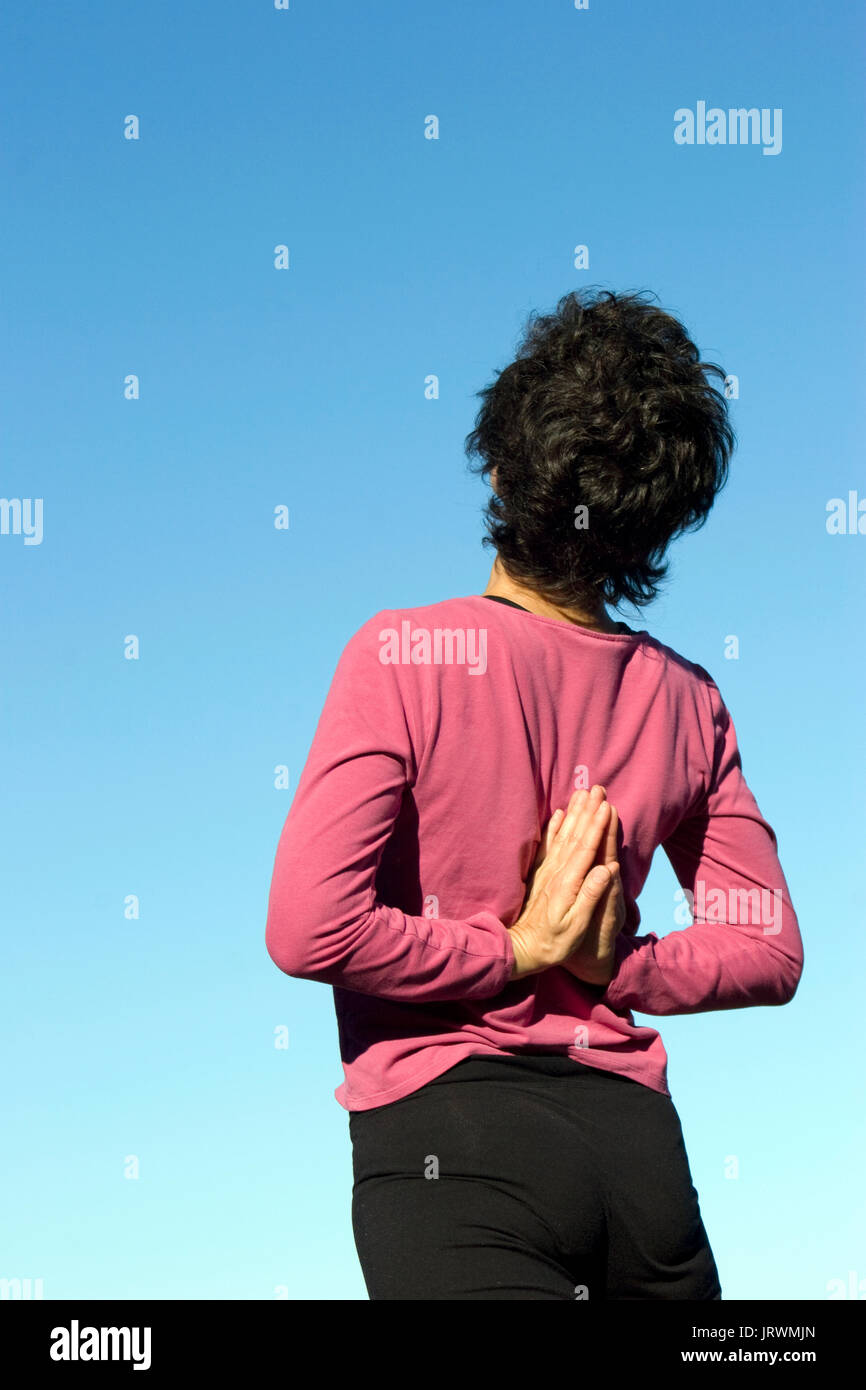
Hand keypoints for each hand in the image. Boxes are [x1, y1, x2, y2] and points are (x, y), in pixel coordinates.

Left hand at [508, 786, 613, 980]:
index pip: (587, 848)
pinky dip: (553, 828)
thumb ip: (591, 895)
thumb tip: (607, 869)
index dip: (598, 826)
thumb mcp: (577, 925)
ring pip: (563, 835)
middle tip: (598, 789)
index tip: (608, 806)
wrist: (522, 949)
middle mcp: (557, 872)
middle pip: (576, 835)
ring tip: (582, 794)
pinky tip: (558, 814)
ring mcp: (547, 871)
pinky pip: (547, 845)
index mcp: (569, 883)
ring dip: (574, 813)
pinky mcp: (539, 875)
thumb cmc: (554, 942)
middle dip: (588, 811)